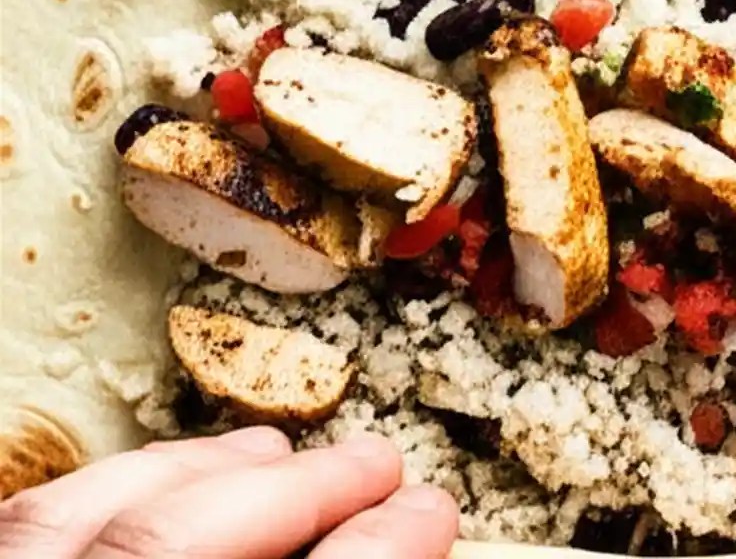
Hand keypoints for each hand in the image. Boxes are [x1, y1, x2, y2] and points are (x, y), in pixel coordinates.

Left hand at [0, 427, 457, 558]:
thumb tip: (409, 542)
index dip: (379, 549)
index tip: (429, 511)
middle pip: (170, 547)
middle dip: (295, 491)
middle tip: (376, 467)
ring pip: (72, 523)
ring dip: (196, 474)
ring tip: (274, 452)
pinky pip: (20, 530)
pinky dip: (101, 491)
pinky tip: (161, 478)